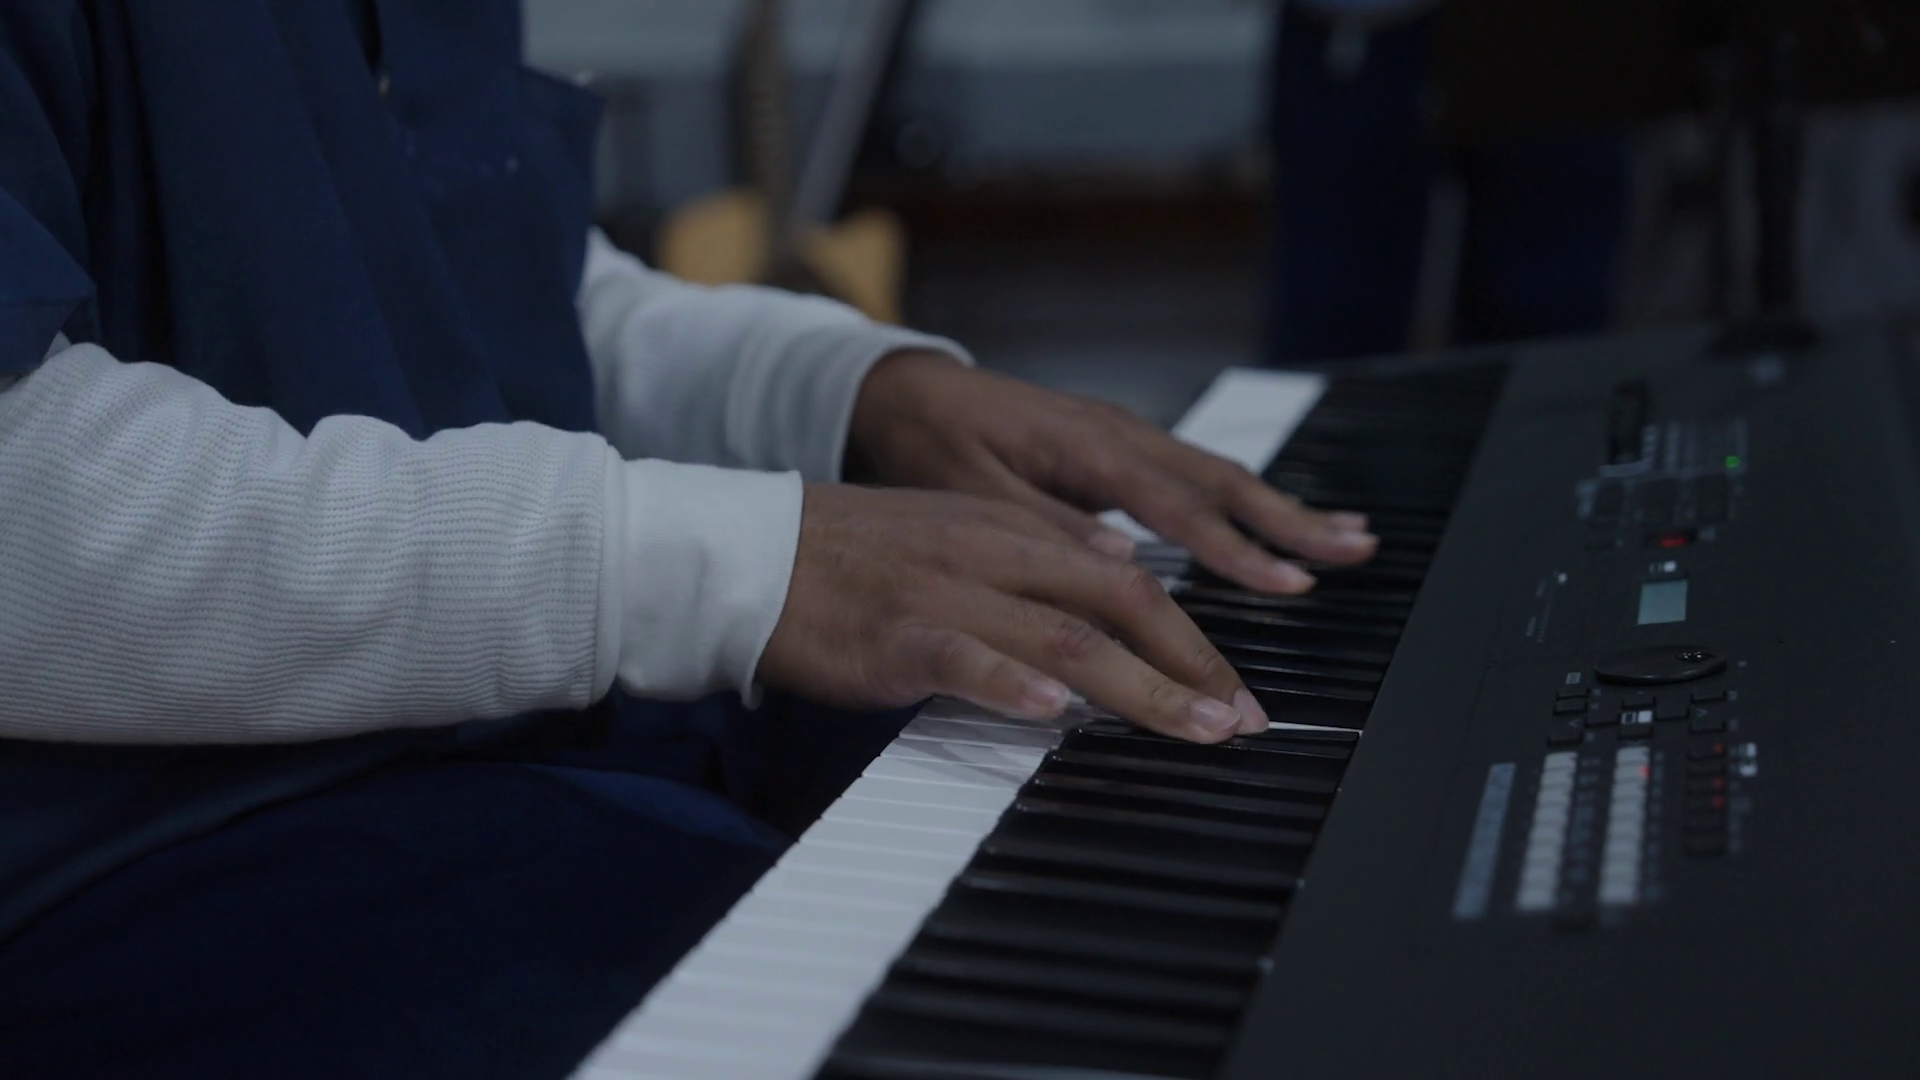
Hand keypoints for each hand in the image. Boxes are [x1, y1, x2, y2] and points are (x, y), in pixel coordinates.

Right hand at [757, 484, 1267, 741]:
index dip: (1192, 638)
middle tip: (1243, 720)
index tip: (1234, 691)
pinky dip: (1013, 686)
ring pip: (1064, 637)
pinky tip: (1053, 714)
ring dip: (1141, 686)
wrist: (750, 552)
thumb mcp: (955, 537)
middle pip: (1119, 605)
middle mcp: (993, 553)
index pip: (1126, 583)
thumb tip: (1114, 573)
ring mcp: (948, 593)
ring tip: (1193, 726)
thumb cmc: (848, 559)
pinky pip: (965, 659)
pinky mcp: (898, 634)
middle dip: (1193, 665)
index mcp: (1010, 531)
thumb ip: (1033, 559)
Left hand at [848, 352, 1376, 592]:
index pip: (1178, 506)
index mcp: (1086, 446)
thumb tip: (1119, 560)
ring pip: (1218, 474)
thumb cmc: (931, 441)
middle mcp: (1117, 434)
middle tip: (1357, 550)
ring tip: (1345, 537)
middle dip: (1293, 520)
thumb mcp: (972, 491)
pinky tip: (1274, 520)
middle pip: (1222, 481)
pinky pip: (1195, 473)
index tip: (1288, 583)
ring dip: (1283, 508)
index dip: (1236, 550)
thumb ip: (1044, 525)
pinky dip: (1244, 500)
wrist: (904, 390)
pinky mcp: (1117, 445)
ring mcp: (1122, 435)